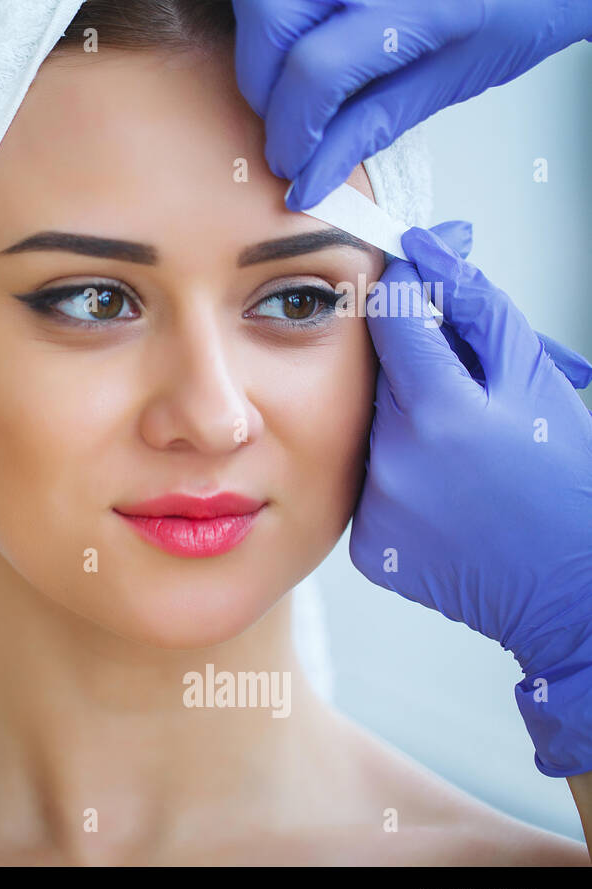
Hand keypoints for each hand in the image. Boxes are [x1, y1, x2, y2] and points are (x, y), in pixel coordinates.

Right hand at [232, 0, 591, 210]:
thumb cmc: (514, 10)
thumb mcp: (448, 79)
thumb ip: (371, 127)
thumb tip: (309, 181)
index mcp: (413, 7)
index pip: (315, 72)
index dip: (292, 131)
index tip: (292, 165)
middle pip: (270, 24)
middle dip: (262, 86)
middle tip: (289, 123)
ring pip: (260, 1)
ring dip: (261, 49)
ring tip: (293, 80)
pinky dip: (278, 22)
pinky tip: (300, 45)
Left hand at [349, 219, 591, 775]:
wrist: (574, 587)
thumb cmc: (567, 481)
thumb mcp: (536, 380)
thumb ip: (477, 308)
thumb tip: (430, 251)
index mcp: (441, 411)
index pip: (389, 316)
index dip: (405, 290)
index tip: (417, 281)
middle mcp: (393, 461)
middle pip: (375, 377)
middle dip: (414, 370)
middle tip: (464, 392)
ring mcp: (375, 509)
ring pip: (370, 432)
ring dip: (407, 426)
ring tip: (463, 453)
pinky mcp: (366, 546)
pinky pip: (369, 486)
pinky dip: (401, 478)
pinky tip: (447, 495)